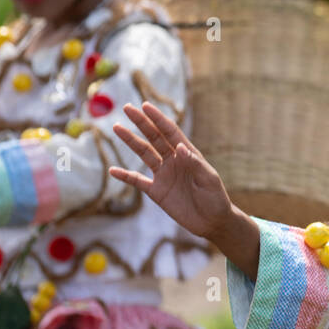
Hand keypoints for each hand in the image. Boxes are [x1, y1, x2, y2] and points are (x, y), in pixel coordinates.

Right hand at [109, 102, 234, 243]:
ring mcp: (164, 175)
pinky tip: (113, 170)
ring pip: (144, 154)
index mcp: (188, 154)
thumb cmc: (215, 198)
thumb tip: (180, 147)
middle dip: (141, 122)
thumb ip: (194, 163)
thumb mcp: (208, 179)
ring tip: (117, 128)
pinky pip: (137, 181)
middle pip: (154, 138)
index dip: (158, 119)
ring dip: (131, 141)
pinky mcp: (157, 191)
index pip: (171, 132)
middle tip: (127, 108)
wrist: (212, 222)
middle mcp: (174, 160)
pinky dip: (125, 175)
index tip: (146, 106)